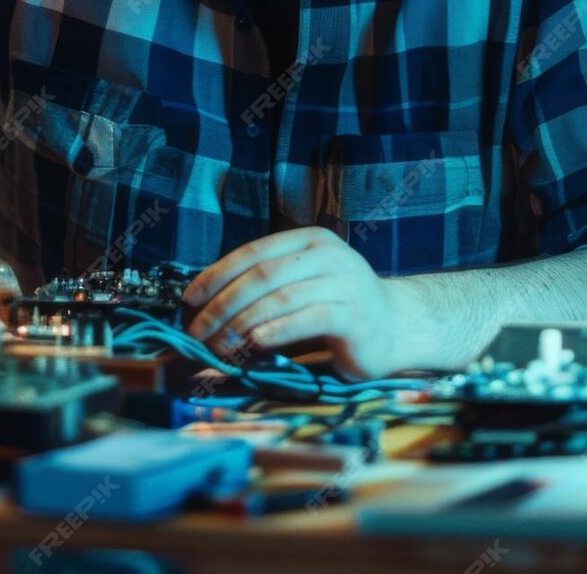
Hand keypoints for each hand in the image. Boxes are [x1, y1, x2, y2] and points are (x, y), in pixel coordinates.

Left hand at [182, 228, 425, 379]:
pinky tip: (254, 344)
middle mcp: (327, 255)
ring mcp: (344, 282)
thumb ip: (266, 288)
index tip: (189, 300)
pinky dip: (276, 330)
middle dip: (223, 304)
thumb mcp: (301, 286)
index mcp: (309, 240)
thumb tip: (207, 307)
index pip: (253, 252)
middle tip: (198, 331)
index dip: (217, 274)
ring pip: (280, 297)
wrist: (397, 327)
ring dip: (242, 323)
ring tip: (219, 346)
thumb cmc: (338, 309)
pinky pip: (307, 318)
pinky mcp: (354, 314)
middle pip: (262, 275)